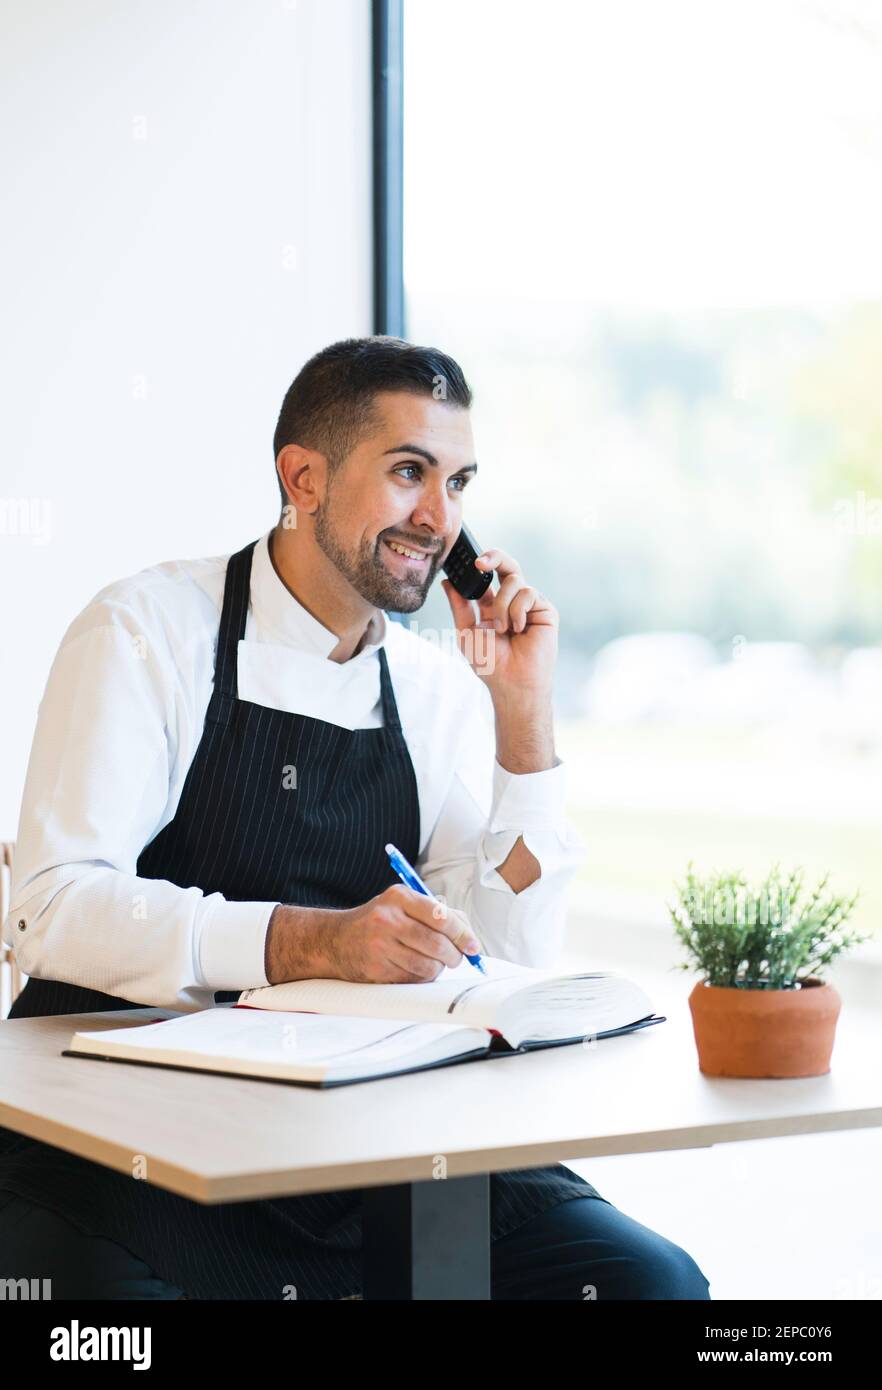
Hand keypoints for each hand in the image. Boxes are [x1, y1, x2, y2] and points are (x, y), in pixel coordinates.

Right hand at [324, 884, 481, 982]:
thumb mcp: (402, 905)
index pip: (441, 916)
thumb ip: (437, 914)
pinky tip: (414, 969)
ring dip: (438, 969)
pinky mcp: (376, 969)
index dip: (463, 934)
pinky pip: (413, 980)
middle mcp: (387, 919)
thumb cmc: (378, 922)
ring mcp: (380, 946)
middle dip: (455, 956)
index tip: (473, 946)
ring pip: (428, 967)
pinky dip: (421, 979)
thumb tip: (470, 937)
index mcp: (399, 897)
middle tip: (456, 958)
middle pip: (437, 944)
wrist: (335, 940)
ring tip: (433, 963)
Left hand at [440, 546, 557, 698]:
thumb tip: (447, 582)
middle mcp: (512, 602)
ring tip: (503, 629)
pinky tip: (518, 629)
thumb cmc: (490, 664)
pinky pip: (529, 593)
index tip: (468, 562)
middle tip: (480, 562)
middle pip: (507, 566)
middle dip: (495, 557)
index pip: (487, 578)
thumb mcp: (467, 632)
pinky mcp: (545, 610)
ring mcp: (529, 605)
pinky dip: (518, 610)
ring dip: (502, 605)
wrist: (513, 682)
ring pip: (514, 581)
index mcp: (493, 606)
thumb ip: (459, 606)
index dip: (479, 566)